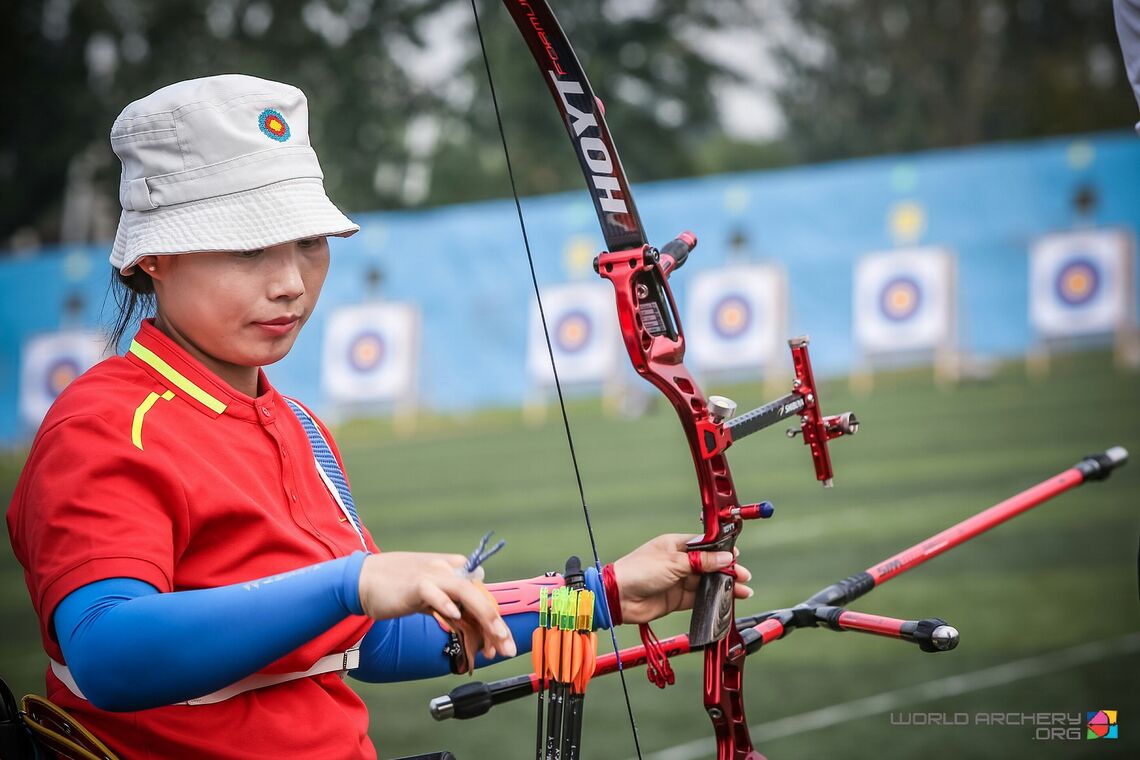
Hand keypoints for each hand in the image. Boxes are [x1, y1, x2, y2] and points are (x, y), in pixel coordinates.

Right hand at [357, 552, 515, 658]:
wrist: (362, 579)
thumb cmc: (397, 588)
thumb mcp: (430, 594)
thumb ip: (451, 602)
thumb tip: (470, 620)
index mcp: (453, 570)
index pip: (481, 595)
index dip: (493, 622)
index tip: (499, 644)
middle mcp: (446, 569)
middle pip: (479, 595)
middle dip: (497, 623)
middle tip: (507, 647)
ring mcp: (431, 575)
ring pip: (465, 592)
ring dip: (483, 614)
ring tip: (496, 634)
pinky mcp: (414, 584)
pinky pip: (434, 592)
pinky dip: (446, 603)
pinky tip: (455, 616)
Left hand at [611, 534, 752, 623]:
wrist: (618, 597)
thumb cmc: (639, 571)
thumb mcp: (674, 562)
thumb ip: (702, 562)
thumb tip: (726, 557)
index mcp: (676, 545)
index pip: (705, 545)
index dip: (721, 551)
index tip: (736, 556)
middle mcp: (678, 562)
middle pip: (709, 565)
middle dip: (727, 570)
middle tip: (743, 576)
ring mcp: (678, 580)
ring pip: (706, 582)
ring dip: (723, 586)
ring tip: (743, 591)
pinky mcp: (676, 598)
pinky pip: (699, 598)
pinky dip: (712, 600)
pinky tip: (726, 601)